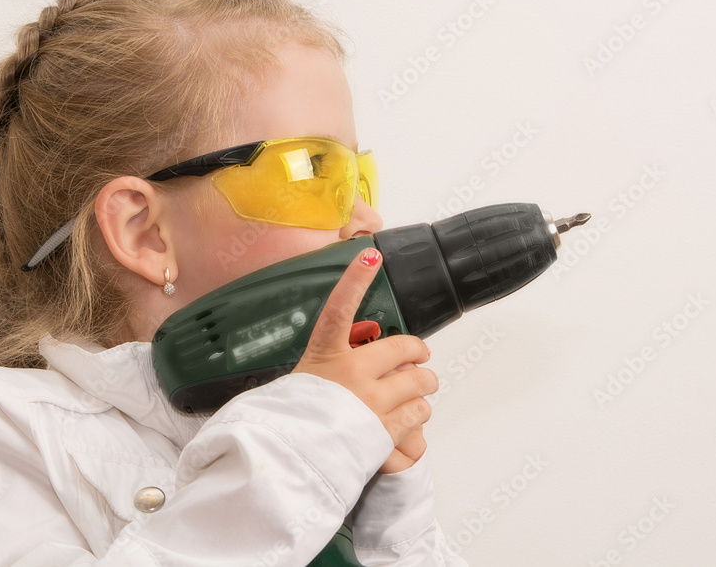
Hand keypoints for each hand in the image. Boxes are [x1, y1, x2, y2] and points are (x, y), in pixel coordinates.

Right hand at [292, 248, 437, 452]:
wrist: (291, 460)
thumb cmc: (295, 419)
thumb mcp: (306, 378)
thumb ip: (334, 363)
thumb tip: (362, 359)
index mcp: (325, 355)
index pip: (339, 307)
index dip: (355, 279)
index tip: (369, 255)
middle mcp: (351, 373)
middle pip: (404, 348)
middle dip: (418, 352)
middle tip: (419, 357)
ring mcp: (370, 401)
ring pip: (420, 383)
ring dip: (424, 387)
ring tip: (418, 391)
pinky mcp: (384, 429)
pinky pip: (419, 414)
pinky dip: (419, 415)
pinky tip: (410, 417)